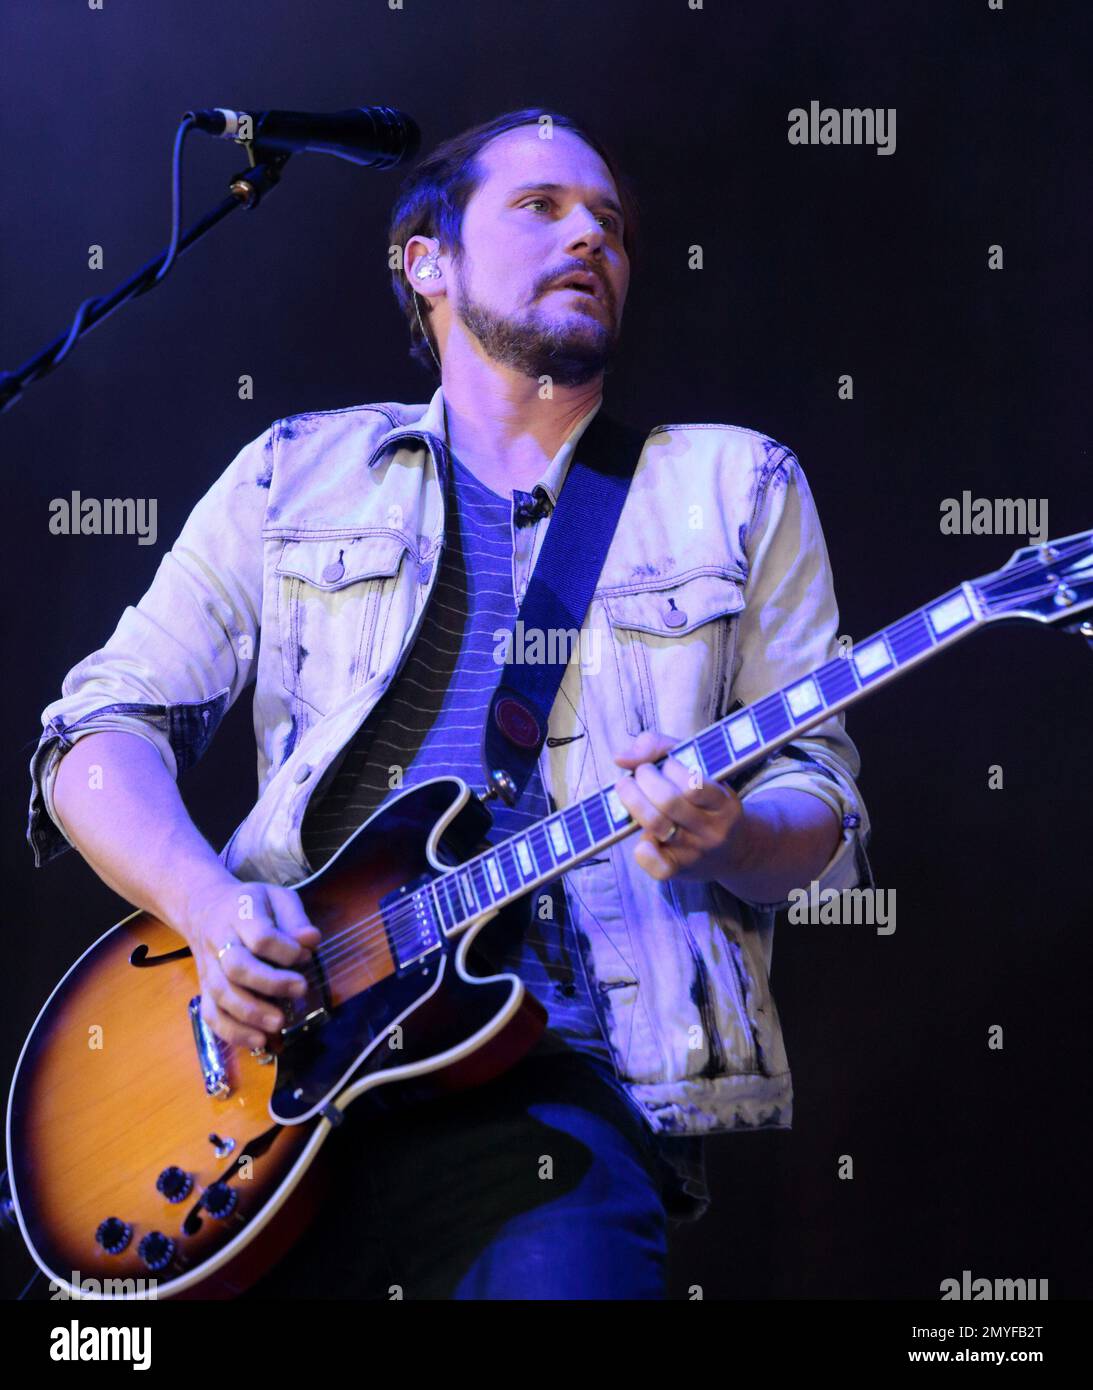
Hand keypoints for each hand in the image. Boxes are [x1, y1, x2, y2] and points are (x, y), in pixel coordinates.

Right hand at [175, 872, 321, 1048]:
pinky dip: (233, 1032)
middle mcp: (219, 941)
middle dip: (270, 983)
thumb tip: (311, 941)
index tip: (304, 955)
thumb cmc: (252, 905)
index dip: (284, 949)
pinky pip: (212, 1015)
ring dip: (251, 1013)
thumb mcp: (278, 898)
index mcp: (240, 913)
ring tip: (279, 1023)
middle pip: (237, 966)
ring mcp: (209, 968)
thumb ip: (295, 918)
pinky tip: (258, 1041)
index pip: (260, 935)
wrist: (205, 908)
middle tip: (300, 989)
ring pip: (222, 994)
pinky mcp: (205, 990)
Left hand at [612, 729, 749, 883]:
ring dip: (633, 801)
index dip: (668, 767)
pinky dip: (643, 851)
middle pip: (668, 801)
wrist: (737, 852)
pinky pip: (657, 867)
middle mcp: (712, 829)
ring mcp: (695, 852)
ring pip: (656, 825)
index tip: (660, 764)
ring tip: (629, 790)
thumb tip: (620, 758)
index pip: (693, 784)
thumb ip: (660, 747)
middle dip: (643, 780)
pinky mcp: (679, 870)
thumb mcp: (699, 767)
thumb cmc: (707, 800)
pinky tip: (642, 838)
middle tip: (638, 775)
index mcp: (723, 802)